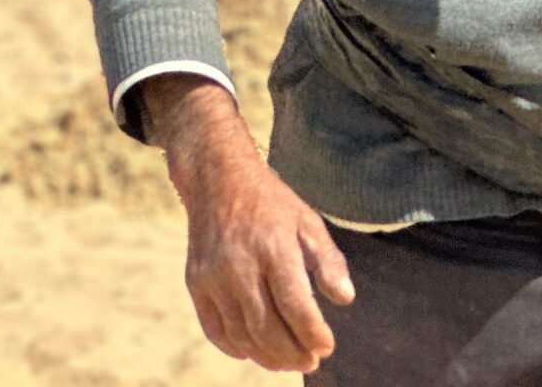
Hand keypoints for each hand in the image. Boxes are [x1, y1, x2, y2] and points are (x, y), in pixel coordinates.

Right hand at [152, 78, 354, 372]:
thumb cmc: (271, 204)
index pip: (295, 305)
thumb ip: (328, 261)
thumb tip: (345, 299)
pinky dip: (236, 348)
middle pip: (267, 328)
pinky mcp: (196, 283)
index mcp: (273, 247)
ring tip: (288, 362)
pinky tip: (254, 352)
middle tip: (310, 362)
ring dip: (268, 357)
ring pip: (242, 335)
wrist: (217, 179)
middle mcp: (239, 264)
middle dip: (293, 354)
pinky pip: (215, 330)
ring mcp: (213, 276)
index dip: (313, 333)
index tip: (326, 346)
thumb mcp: (308, 222)